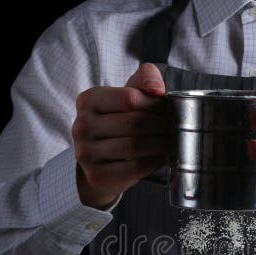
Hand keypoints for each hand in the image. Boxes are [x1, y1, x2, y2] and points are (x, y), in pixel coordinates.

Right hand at [72, 63, 167, 209]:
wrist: (101, 159)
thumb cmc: (119, 121)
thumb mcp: (129, 94)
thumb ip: (145, 79)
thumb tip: (157, 88)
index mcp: (88, 100)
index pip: (129, 98)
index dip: (154, 104)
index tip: (166, 109)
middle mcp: (82, 126)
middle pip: (134, 123)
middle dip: (161, 125)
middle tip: (174, 127)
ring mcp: (86, 152)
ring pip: (135, 146)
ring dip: (160, 144)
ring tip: (170, 141)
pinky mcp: (96, 174)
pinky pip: (133, 168)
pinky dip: (153, 162)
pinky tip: (160, 157)